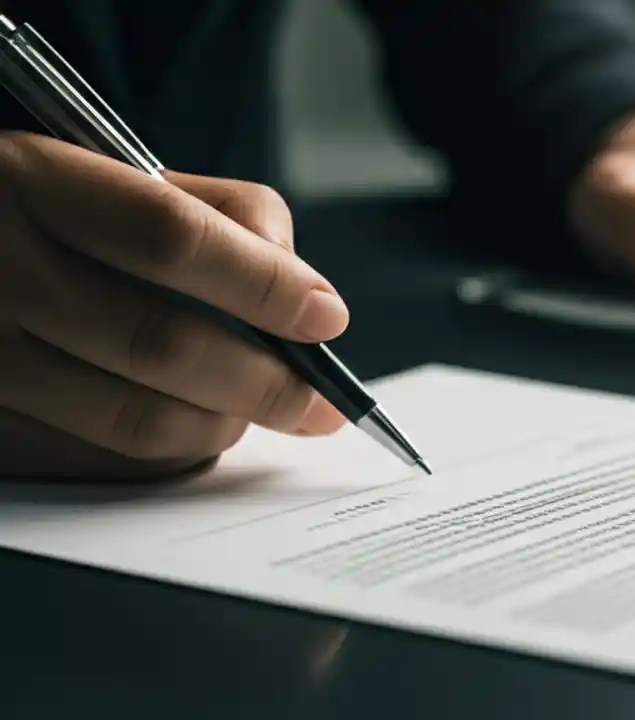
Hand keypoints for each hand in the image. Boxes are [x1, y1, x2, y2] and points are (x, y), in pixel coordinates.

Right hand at [0, 133, 347, 479]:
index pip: (168, 237)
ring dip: (220, 424)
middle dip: (265, 382)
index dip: (262, 284)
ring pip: (132, 419)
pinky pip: (96, 460)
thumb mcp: (115, 172)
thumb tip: (303, 294)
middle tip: (322, 403)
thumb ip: (222, 213)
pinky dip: (167, 452)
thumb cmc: (46, 210)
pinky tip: (192, 426)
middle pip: (159, 344)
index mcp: (27, 182)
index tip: (326, 317)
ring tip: (256, 411)